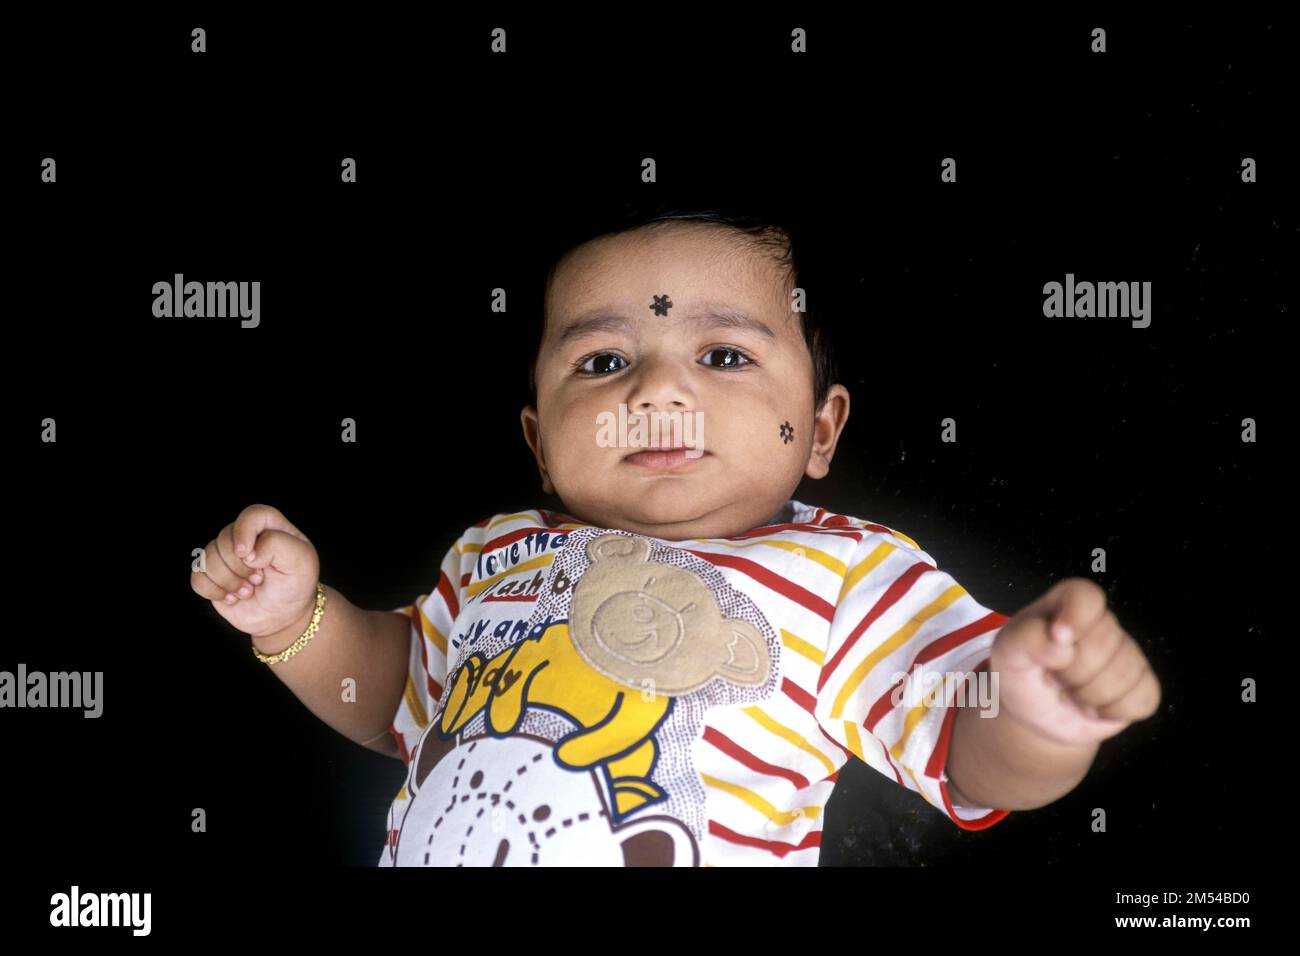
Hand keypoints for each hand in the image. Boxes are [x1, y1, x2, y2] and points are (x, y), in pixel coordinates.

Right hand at [190, 504, 320, 639]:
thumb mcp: (302, 563)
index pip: (252, 515)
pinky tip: (231, 598)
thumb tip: (247, 553)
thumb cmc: (295, 585)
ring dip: (228, 581)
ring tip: (248, 592)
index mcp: (270, 527)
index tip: (247, 555)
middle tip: (258, 580)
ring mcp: (226, 555)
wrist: (284, 615)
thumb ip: (279, 545)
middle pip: (224, 539)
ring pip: (207, 558)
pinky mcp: (212, 575)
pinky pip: (197, 577)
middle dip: (240, 567)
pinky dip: (213, 591)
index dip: (244, 531)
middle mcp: (245, 537)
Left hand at [990, 577, 1160, 747]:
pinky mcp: (1141, 685)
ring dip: (1089, 695)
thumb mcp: (1008, 652)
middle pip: (1105, 642)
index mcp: (1066, 604)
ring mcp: (1126, 654)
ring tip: (1069, 693)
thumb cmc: (1020, 672)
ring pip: (1125, 674)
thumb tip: (1061, 645)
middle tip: (1053, 678)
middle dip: (1073, 672)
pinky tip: (1092, 708)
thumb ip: (1027, 638)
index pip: (1086, 595)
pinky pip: (1143, 698)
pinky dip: (1113, 711)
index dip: (1077, 616)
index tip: (1058, 636)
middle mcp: (1101, 624)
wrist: (1033, 714)